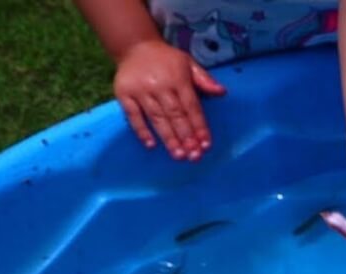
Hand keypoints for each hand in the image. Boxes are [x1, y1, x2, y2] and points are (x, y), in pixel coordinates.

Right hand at [113, 40, 225, 160]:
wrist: (134, 46)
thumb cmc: (166, 60)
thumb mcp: (188, 63)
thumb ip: (204, 79)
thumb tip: (222, 92)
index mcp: (178, 78)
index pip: (191, 106)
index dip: (199, 126)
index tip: (206, 145)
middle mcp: (160, 85)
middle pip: (175, 115)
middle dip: (186, 137)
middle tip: (194, 156)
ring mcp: (141, 90)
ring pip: (157, 117)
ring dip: (168, 138)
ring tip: (178, 155)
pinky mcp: (124, 94)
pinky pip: (133, 115)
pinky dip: (141, 130)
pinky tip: (151, 145)